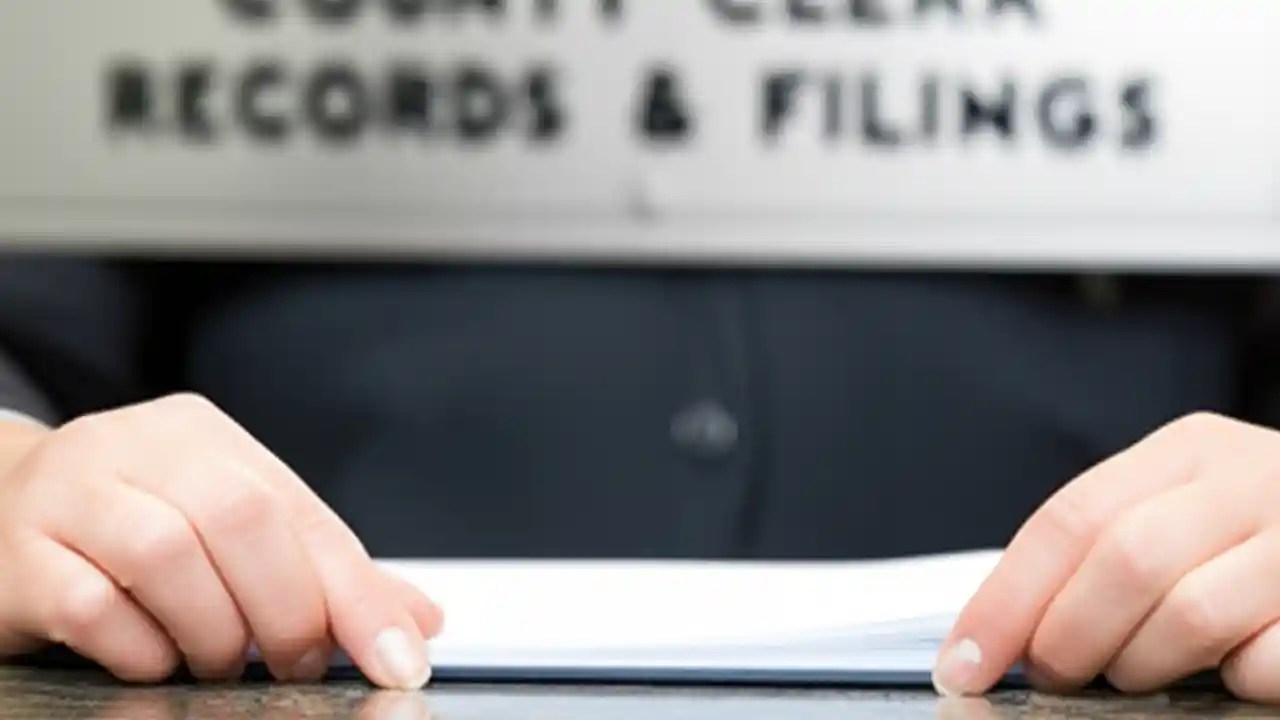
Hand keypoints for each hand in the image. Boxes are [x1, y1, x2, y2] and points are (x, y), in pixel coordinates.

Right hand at [0, 394, 441, 687]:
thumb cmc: (133, 523)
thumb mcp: (232, 531)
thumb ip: (320, 574)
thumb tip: (417, 621)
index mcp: (205, 437)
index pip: (303, 513)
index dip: (357, 593)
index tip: (397, 658)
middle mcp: (137, 448)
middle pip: (242, 520)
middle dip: (287, 611)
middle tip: (294, 664)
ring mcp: (71, 495)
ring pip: (167, 556)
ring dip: (213, 632)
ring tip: (218, 663)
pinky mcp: (20, 554)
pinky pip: (92, 606)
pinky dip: (140, 649)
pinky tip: (153, 660)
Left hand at [934, 412, 1279, 702]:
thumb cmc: (1260, 536)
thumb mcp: (1183, 510)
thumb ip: (1106, 550)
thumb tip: (1002, 629)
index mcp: (1189, 451)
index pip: (1070, 521)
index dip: (1007, 599)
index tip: (964, 663)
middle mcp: (1252, 479)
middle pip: (1124, 561)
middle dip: (1069, 637)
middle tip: (1056, 673)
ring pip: (1190, 613)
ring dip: (1142, 666)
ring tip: (1138, 675)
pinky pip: (1265, 662)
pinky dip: (1233, 682)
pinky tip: (1233, 671)